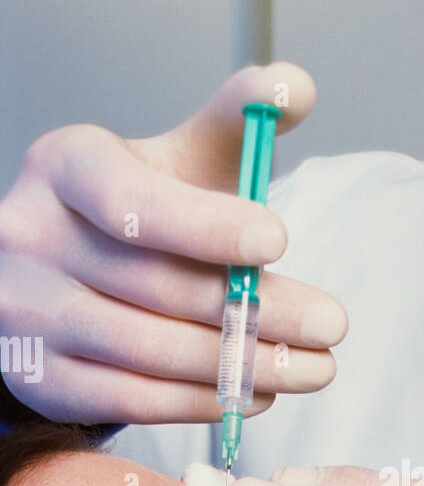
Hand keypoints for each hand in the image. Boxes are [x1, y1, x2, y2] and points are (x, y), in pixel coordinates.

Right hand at [0, 64, 346, 425]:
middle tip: (331, 325)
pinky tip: (257, 392)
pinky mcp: (40, 379)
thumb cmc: (134, 216)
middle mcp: (31, 237)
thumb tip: (298, 86)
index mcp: (65, 167)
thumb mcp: (176, 161)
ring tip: (312, 367)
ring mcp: (27, 314)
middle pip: (157, 285)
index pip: (132, 202)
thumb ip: (236, 121)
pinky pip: (133, 400)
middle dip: (257, 310)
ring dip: (243, 364)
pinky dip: (203, 400)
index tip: (280, 239)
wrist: (56, 281)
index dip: (207, 225)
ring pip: (150, 350)